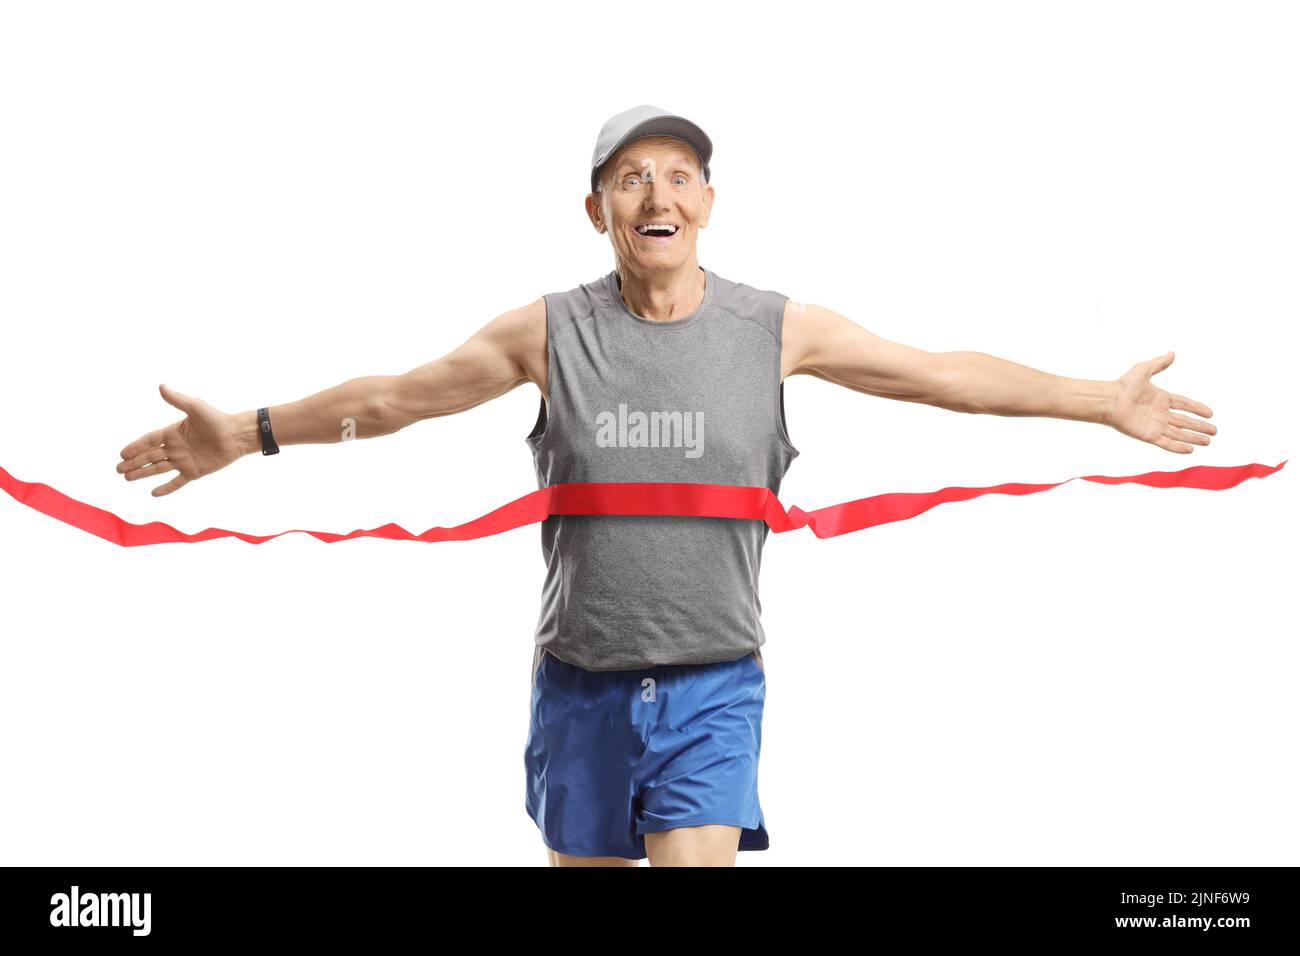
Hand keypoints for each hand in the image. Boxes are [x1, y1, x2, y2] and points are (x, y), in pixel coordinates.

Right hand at [116, 384, 247, 495]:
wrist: (237, 436)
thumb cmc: (217, 419)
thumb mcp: (196, 407)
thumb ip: (178, 400)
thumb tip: (162, 386)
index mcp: (173, 432)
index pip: (149, 440)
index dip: (135, 446)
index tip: (122, 453)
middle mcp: (176, 447)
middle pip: (150, 456)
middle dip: (134, 462)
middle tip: (119, 469)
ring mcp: (183, 460)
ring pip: (158, 468)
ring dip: (143, 473)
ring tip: (127, 478)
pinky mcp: (194, 472)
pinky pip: (177, 482)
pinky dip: (166, 488)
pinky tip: (153, 493)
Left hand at [1107, 351, 1215, 452]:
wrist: (1110, 400)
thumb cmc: (1124, 385)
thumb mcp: (1144, 370)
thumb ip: (1159, 364)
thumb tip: (1172, 353)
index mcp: (1161, 398)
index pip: (1184, 405)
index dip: (1197, 409)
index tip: (1210, 413)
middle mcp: (1160, 413)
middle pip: (1185, 421)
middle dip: (1199, 426)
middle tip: (1214, 431)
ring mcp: (1155, 425)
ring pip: (1179, 433)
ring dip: (1193, 438)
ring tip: (1208, 441)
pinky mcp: (1149, 436)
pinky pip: (1167, 443)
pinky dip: (1178, 447)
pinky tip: (1190, 450)